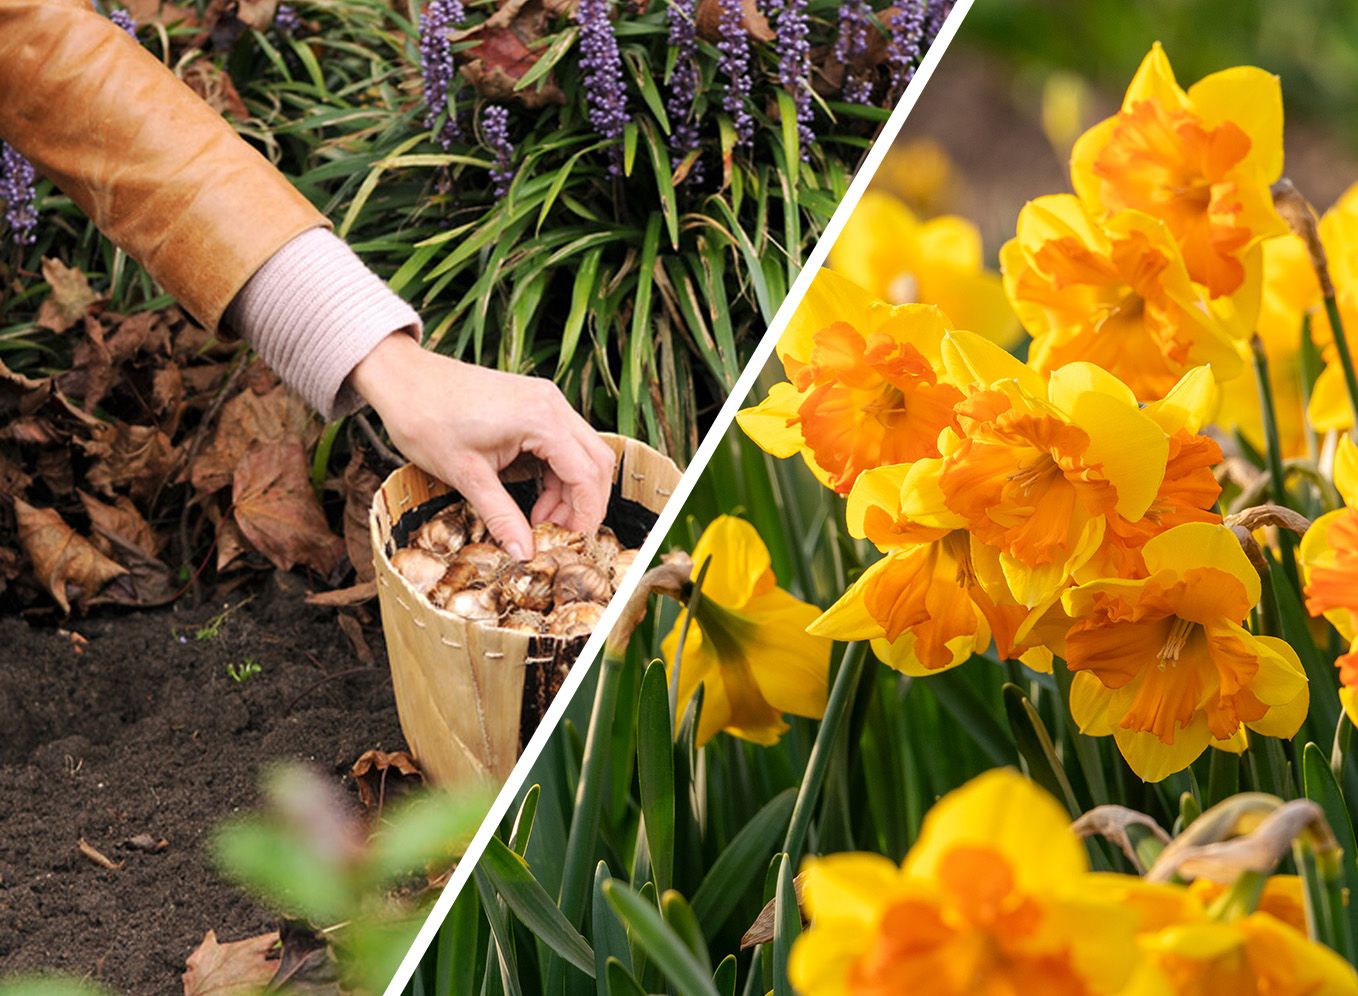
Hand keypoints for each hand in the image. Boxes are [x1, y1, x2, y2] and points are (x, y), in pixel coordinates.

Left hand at [348, 333, 616, 558]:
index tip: (570, 542)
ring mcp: (546, 400)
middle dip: (585, 502)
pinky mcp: (535, 402)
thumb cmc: (427, 419)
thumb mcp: (466, 476)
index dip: (585, 514)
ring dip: (571, 489)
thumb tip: (524, 553)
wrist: (402, 378)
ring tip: (540, 519)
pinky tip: (535, 495)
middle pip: (596, 461)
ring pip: (583, 451)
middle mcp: (553, 404)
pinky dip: (558, 472)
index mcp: (541, 420)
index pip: (586, 474)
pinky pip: (564, 441)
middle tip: (559, 534)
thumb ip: (502, 516)